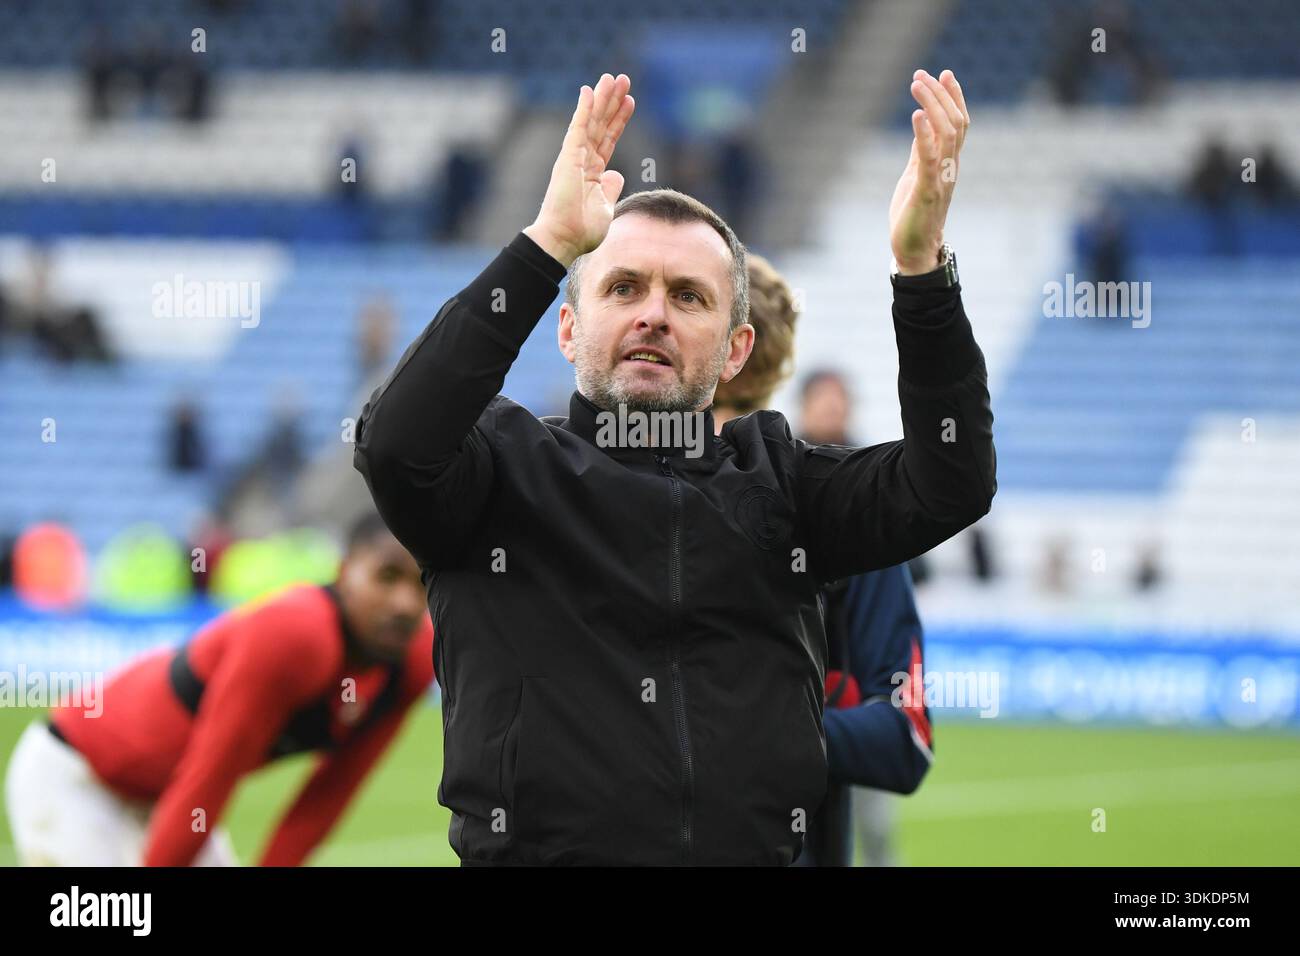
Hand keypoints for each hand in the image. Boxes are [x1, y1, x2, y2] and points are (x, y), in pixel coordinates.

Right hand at [524, 73, 635, 267]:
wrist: (563, 240)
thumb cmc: (582, 231)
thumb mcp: (605, 208)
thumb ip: (610, 189)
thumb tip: (616, 174)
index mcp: (593, 173)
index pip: (609, 139)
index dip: (619, 120)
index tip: (630, 101)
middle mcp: (583, 161)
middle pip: (602, 125)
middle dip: (612, 102)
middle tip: (623, 79)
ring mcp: (574, 158)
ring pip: (592, 122)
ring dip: (603, 99)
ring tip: (613, 78)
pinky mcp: (568, 158)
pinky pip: (578, 128)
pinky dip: (584, 109)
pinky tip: (589, 90)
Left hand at [888, 69, 969, 274]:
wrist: (915, 250)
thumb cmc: (915, 215)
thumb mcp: (917, 175)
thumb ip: (921, 152)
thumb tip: (921, 125)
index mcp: (949, 163)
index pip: (959, 123)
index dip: (954, 97)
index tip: (944, 73)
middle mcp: (950, 167)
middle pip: (955, 122)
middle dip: (940, 94)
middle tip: (921, 75)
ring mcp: (941, 178)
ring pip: (946, 134)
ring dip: (932, 106)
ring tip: (917, 84)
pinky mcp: (927, 191)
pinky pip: (929, 159)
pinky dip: (924, 135)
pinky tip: (916, 116)